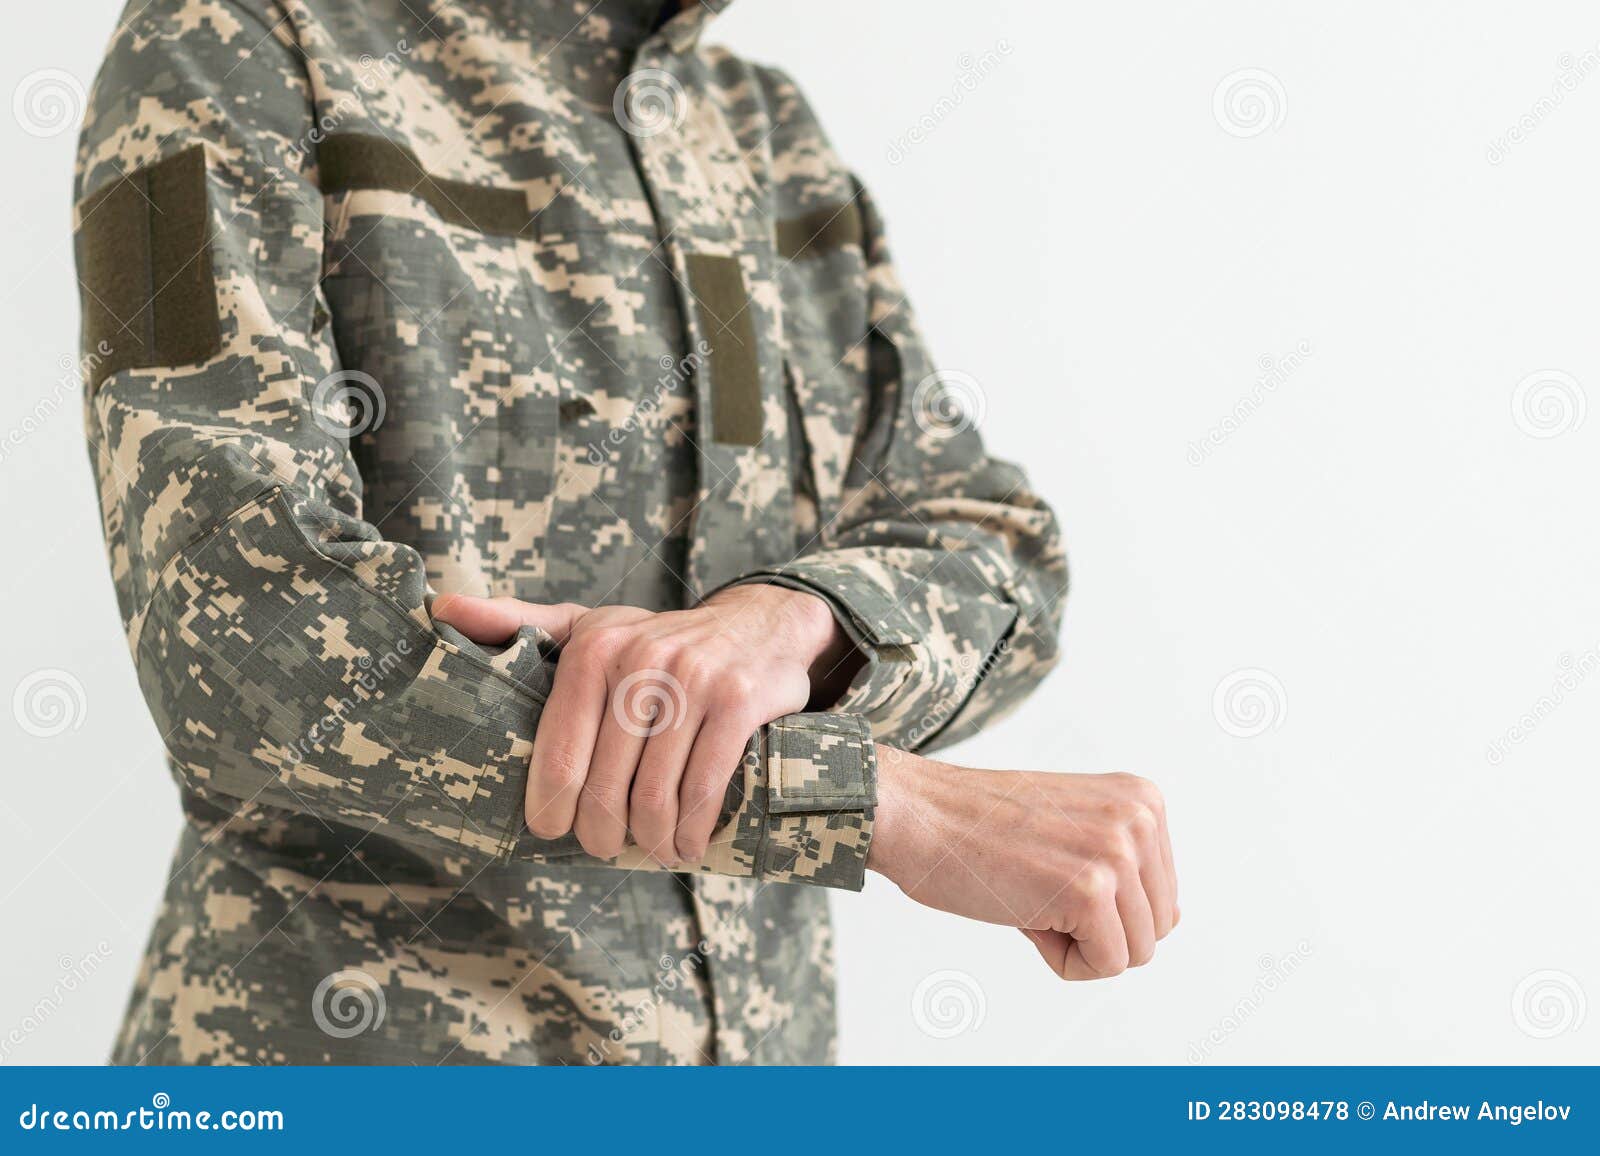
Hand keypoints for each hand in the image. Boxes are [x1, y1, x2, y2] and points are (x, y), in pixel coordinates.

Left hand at [431, 586, 856, 864]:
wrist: (760, 621)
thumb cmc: (657, 639)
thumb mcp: (588, 623)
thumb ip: (516, 621)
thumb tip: (440, 608)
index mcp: (594, 646)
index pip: (559, 752)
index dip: (552, 807)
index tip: (553, 832)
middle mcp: (642, 659)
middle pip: (607, 784)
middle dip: (602, 832)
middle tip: (604, 848)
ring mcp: (694, 681)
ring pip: (655, 794)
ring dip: (651, 840)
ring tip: (651, 850)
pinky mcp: (739, 702)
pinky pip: (704, 787)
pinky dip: (692, 830)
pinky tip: (686, 843)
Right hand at [869, 749, 1178, 979]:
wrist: (917, 815)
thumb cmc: (980, 826)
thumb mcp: (1074, 825)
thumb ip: (1128, 864)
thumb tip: (1172, 920)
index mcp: (1143, 800)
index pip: (1162, 896)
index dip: (1101, 905)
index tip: (1051, 869)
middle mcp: (1141, 819)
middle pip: (1157, 928)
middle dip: (1095, 928)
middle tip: (1037, 886)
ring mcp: (1119, 853)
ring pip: (1134, 953)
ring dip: (1077, 943)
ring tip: (1030, 895)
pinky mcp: (1091, 891)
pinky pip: (1102, 966)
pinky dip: (1061, 959)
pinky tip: (1024, 913)